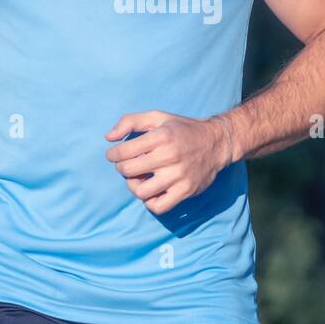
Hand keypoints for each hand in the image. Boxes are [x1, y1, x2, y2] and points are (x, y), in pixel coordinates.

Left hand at [104, 110, 235, 214]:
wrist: (216, 143)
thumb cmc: (182, 129)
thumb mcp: (157, 117)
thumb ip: (130, 122)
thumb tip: (108, 138)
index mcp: (161, 136)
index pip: (123, 152)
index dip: (113, 155)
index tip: (115, 155)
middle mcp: (170, 156)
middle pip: (128, 171)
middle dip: (121, 169)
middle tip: (127, 165)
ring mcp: (178, 176)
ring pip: (141, 192)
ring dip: (133, 186)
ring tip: (138, 178)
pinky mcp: (186, 191)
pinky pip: (158, 206)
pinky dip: (149, 201)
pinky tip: (151, 190)